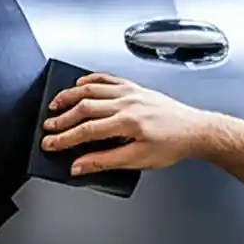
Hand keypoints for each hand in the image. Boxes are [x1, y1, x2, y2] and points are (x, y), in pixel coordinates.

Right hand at [41, 73, 219, 174]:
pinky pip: (108, 78)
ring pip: (92, 89)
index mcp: (128, 123)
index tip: (51, 144)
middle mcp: (127, 103)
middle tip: (48, 128)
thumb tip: (80, 165)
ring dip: (70, 96)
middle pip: (85, 108)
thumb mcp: (138, 161)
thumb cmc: (172, 145)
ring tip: (55, 104)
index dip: (65, 138)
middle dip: (62, 119)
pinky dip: (91, 80)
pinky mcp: (134, 87)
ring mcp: (130, 92)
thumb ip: (105, 162)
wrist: (195, 130)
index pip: (87, 130)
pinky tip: (80, 85)